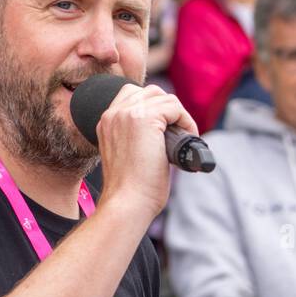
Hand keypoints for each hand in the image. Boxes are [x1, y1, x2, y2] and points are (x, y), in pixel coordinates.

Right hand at [96, 82, 198, 226]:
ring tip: (185, 137)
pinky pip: (174, 106)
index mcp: (107, 122)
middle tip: (179, 134)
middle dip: (169, 110)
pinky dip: (186, 121)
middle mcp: (113, 113)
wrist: (127, 203)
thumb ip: (138, 138)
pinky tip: (188, 138)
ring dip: (180, 116)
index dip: (156, 109)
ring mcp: (127, 113)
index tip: (167, 131)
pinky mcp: (144, 118)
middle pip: (150, 93)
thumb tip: (167, 132)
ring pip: (164, 98)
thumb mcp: (128, 156)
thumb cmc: (131, 191)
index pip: (133, 96)